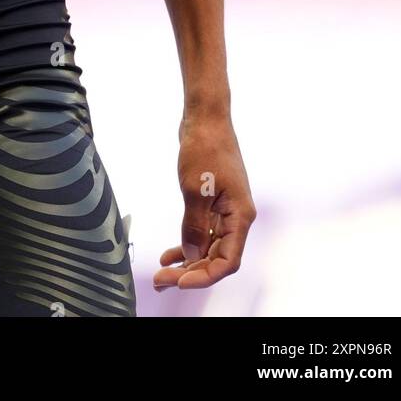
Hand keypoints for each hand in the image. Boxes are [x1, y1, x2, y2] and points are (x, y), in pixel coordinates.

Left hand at [154, 110, 255, 291]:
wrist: (204, 118)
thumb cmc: (204, 148)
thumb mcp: (195, 189)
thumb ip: (195, 226)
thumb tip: (192, 258)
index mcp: (240, 216)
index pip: (228, 260)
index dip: (205, 276)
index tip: (178, 282)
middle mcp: (236, 217)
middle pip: (217, 258)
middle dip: (190, 273)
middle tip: (160, 281)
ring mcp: (225, 210)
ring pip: (209, 247)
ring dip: (187, 262)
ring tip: (162, 273)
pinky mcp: (213, 202)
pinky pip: (203, 233)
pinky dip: (188, 244)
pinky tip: (169, 254)